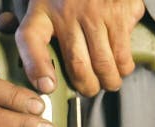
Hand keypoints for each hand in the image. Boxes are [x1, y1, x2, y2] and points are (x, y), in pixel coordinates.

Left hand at [16, 0, 145, 96]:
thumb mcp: (47, 2)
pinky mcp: (118, 13)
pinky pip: (122, 52)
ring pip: (103, 63)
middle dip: (86, 86)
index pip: (30, 38)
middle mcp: (66, 11)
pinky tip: (122, 66)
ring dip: (109, 80)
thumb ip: (40, 29)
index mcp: (41, 9)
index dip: (36, 67)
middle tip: (90, 89)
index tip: (47, 87)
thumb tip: (39, 66)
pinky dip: (124, 66)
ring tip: (110, 82)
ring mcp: (94, 12)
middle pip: (76, 63)